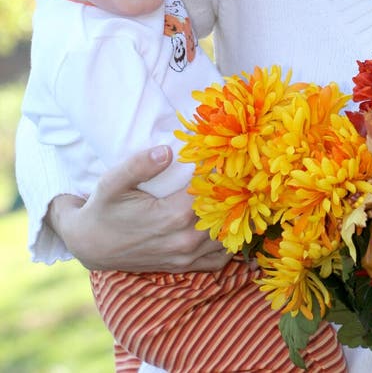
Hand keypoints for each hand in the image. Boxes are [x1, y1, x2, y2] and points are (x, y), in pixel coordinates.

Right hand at [47, 145, 228, 272]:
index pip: (213, 192)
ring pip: (227, 237)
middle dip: (233, 192)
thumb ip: (139, 165)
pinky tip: (226, 222)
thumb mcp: (112, 182)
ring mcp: (186, 257)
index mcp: (172, 217)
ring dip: (233, 216)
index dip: (222, 173)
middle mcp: (184, 240)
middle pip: (226, 214)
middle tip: (235, 171)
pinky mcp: (184, 266)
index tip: (225, 156)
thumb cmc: (104, 208)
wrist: (90, 245)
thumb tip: (166, 151)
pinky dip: (228, 242)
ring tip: (233, 192)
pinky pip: (219, 259)